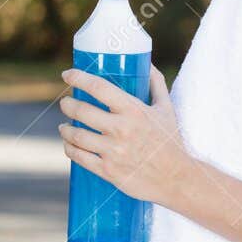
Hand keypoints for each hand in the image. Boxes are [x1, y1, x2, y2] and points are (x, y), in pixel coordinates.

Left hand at [57, 64, 192, 206]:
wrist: (177, 178)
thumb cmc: (171, 142)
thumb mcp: (167, 109)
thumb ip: (156, 83)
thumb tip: (146, 62)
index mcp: (134, 110)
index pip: (99, 87)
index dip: (78, 77)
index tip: (67, 74)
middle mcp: (121, 129)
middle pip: (81, 111)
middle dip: (67, 104)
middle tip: (66, 103)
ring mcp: (113, 151)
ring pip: (76, 135)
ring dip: (65, 129)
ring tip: (64, 126)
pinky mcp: (108, 171)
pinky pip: (79, 157)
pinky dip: (69, 149)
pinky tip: (69, 145)